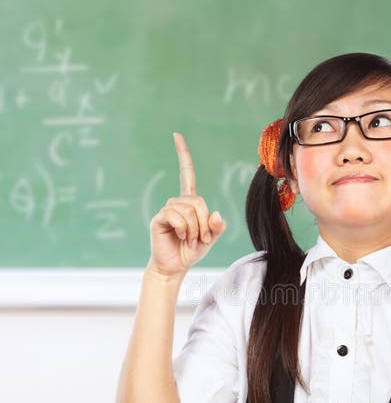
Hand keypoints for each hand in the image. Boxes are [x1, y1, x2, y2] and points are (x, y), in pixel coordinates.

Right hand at [148, 132, 226, 278]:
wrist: (175, 267)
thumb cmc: (191, 251)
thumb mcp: (211, 238)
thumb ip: (218, 226)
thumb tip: (216, 214)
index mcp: (189, 202)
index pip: (187, 174)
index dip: (183, 155)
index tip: (176, 135)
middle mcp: (177, 202)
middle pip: (198, 201)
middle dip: (204, 223)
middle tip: (202, 238)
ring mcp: (167, 209)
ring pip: (190, 210)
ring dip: (196, 229)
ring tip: (191, 240)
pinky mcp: (159, 218)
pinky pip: (177, 216)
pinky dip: (185, 229)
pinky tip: (181, 237)